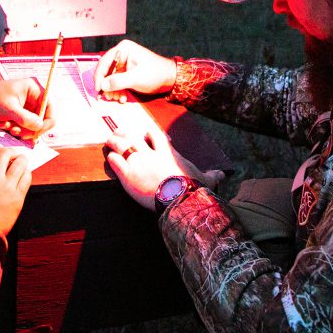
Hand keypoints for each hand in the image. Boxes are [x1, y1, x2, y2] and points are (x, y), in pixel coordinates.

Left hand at [0, 78, 54, 139]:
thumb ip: (26, 119)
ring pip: (33, 124)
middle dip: (30, 128)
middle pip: (43, 118)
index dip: (47, 122)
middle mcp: (33, 97)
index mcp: (34, 89)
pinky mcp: (20, 113)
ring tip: (7, 126)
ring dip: (21, 129)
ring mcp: (27, 106)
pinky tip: (4, 125)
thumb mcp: (9, 109)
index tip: (37, 132)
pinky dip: (16, 128)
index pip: (50, 107)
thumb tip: (39, 127)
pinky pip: (24, 125)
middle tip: (19, 133)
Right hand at [0, 145, 31, 239]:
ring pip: (20, 163)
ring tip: (22, 161)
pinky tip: (24, 175)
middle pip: (6, 154)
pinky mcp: (17, 198)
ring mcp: (6, 187)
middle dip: (11, 151)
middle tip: (13, 154)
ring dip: (21, 159)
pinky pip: (26, 179)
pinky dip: (26, 174)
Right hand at [93, 39, 177, 102]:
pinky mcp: (126, 72)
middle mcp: (121, 55)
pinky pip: (116, 82)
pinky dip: (117, 90)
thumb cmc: (156, 73)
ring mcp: (124, 64)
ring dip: (111, 90)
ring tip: (116, 98)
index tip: (98, 89)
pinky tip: (121, 97)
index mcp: (123, 49)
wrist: (169, 79)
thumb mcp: (136, 78)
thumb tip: (103, 85)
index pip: (104, 62)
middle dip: (106, 85)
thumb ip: (118, 81)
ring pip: (110, 78)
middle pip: (106, 70)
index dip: (99, 76)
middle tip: (106, 96)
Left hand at [105, 127, 224, 210]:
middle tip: (118, 132)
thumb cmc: (192, 188)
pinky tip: (110, 158)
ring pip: (121, 145)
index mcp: (167, 152)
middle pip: (133, 137)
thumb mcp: (204, 179)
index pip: (154, 135)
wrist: (179, 199)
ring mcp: (138, 163)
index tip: (145, 135)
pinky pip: (115, 161)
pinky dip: (112, 158)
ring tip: (109, 141)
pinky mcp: (128, 175)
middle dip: (124, 133)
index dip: (148, 133)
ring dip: (113, 142)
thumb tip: (223, 175)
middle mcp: (151, 154)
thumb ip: (211, 175)